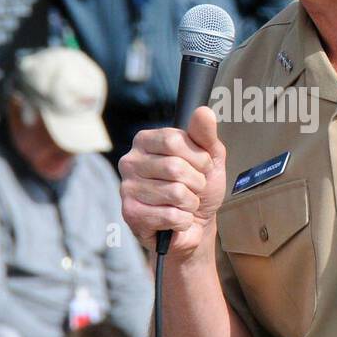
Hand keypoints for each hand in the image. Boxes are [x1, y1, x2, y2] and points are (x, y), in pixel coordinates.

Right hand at [119, 106, 225, 256]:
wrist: (195, 224)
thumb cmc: (198, 188)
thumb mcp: (210, 157)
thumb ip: (206, 134)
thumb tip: (203, 111)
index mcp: (145, 140)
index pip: (174, 140)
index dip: (198, 157)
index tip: (202, 166)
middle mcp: (130, 161)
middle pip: (175, 167)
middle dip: (197, 183)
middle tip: (194, 189)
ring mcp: (127, 188)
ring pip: (175, 193)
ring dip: (191, 202)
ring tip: (185, 204)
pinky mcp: (130, 214)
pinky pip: (171, 215)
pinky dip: (183, 220)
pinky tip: (177, 219)